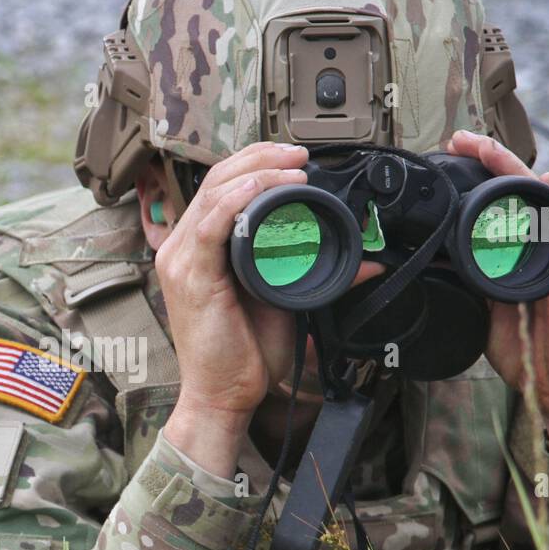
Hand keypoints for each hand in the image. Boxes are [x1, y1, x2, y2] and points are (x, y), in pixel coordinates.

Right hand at [156, 142, 310, 475]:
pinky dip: (236, 202)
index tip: (295, 159)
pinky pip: (209, 227)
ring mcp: (181, 261)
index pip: (220, 187)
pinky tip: (260, 190)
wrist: (224, 395)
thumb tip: (367, 262)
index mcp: (197, 248)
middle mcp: (182, 248)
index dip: (255, 163)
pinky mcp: (190, 277)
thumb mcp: (283, 300)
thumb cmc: (245, 353)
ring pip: (212, 194)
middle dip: (259, 157)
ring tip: (293, 168)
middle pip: (215, 180)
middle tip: (299, 154)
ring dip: (255, 172)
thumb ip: (315, 274)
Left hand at [446, 130, 548, 448]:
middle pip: (531, 192)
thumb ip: (477, 278)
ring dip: (516, 175)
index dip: (489, 174)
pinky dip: (544, 215)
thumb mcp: (490, 309)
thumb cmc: (531, 351)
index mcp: (535, 254)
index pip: (512, 203)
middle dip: (500, 161)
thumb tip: (445, 256)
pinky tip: (531, 190)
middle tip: (466, 139)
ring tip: (487, 150)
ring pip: (547, 203)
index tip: (460, 151)